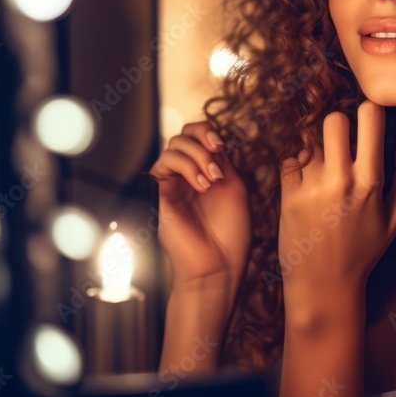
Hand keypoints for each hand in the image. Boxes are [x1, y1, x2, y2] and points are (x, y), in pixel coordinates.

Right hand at [149, 121, 251, 290]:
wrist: (218, 264)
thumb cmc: (231, 233)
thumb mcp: (235, 187)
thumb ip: (222, 161)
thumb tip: (211, 140)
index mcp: (208, 171)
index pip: (200, 136)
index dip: (208, 132)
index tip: (221, 146)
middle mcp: (190, 174)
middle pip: (184, 134)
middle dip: (202, 137)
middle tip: (216, 157)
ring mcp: (175, 183)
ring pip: (174, 145)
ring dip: (197, 156)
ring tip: (210, 181)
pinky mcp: (160, 193)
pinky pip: (164, 163)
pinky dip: (186, 167)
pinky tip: (201, 186)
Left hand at [278, 100, 395, 291]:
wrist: (325, 285)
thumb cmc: (364, 250)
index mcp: (370, 181)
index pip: (370, 117)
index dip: (370, 111)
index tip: (368, 120)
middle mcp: (339, 179)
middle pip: (334, 119)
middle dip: (339, 124)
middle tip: (342, 141)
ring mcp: (310, 186)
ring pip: (309, 139)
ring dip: (317, 147)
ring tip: (324, 167)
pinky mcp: (286, 195)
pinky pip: (290, 159)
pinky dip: (298, 164)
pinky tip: (307, 182)